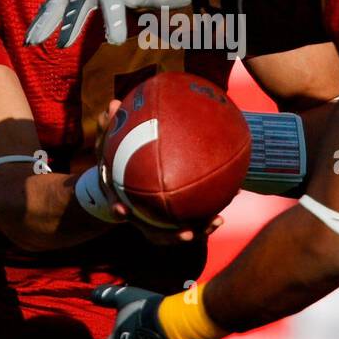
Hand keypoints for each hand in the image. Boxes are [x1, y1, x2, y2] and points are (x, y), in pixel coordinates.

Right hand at [24, 0, 190, 47]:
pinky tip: (29, 39)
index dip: (114, 23)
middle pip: (79, 6)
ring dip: (45, 23)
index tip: (113, 42)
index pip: (113, 6)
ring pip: (58, 5)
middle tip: (64, 45)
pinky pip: (49, 6)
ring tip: (33, 43)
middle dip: (71, 24)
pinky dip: (40, 20)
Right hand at [95, 100, 224, 245]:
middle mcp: (140, 218)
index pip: (116, 208)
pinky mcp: (174, 220)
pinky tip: (229, 199)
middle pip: (154, 234)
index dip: (118, 210)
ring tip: (218, 220)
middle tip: (187, 233)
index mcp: (120, 200)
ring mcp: (157, 223)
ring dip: (199, 229)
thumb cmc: (116, 164)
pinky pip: (194, 220)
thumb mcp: (108, 146)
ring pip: (179, 233)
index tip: (122, 212)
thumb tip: (112, 102)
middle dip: (172, 236)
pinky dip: (209, 215)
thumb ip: (109, 127)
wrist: (120, 187)